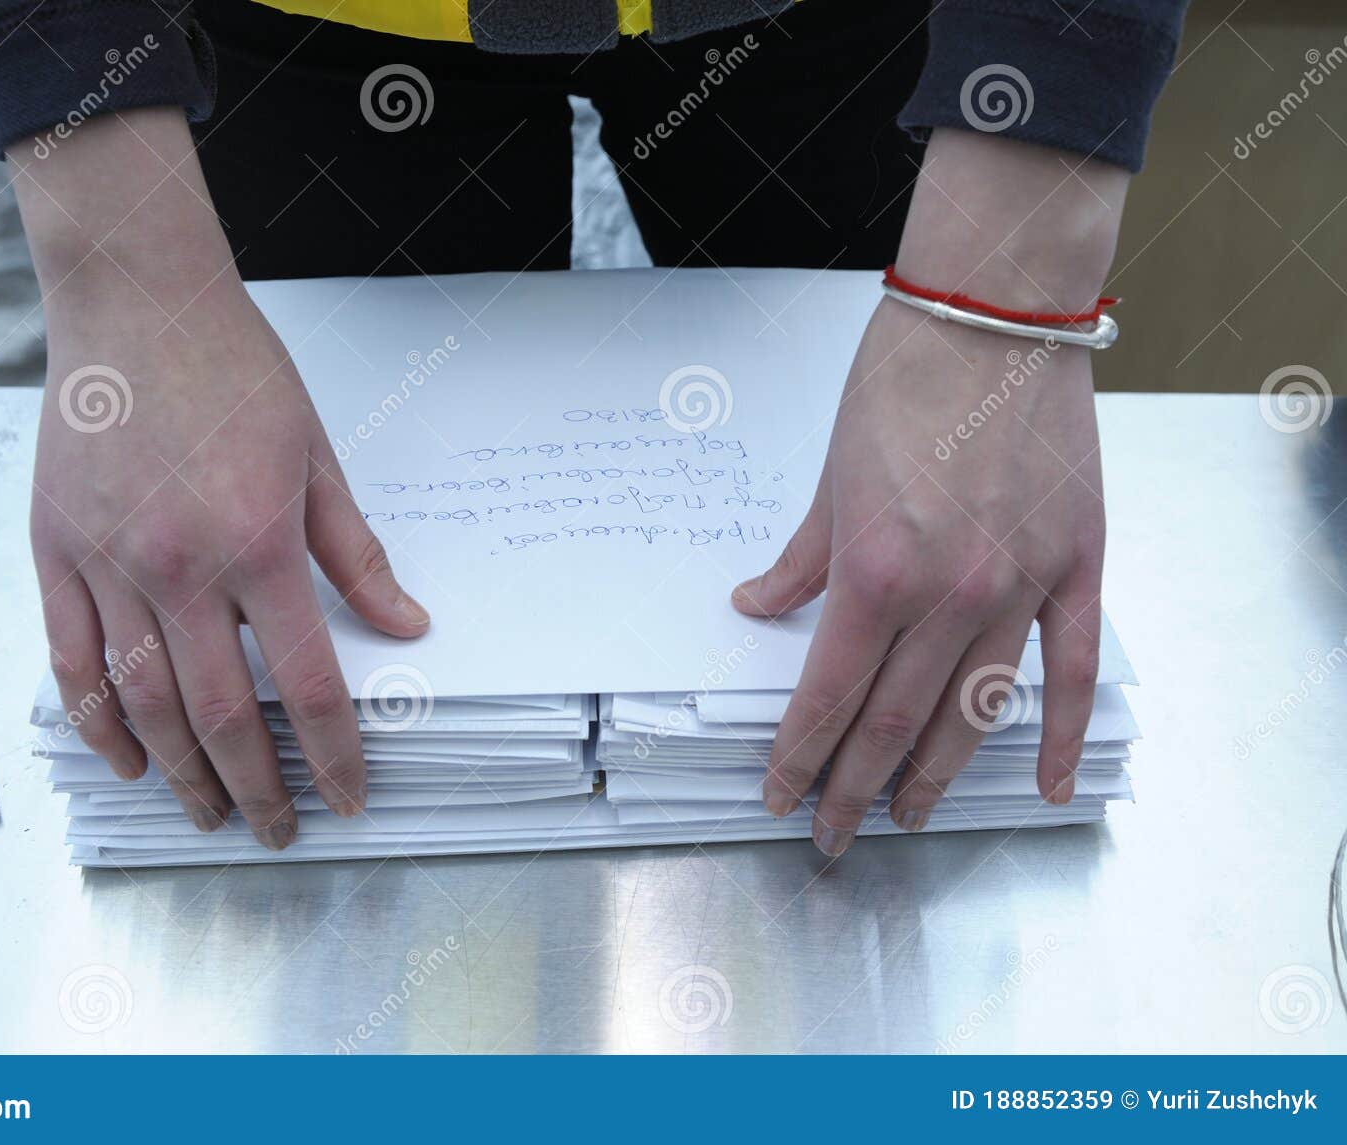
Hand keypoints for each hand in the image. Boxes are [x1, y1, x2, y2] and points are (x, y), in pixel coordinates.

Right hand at [14, 110, 428, 848]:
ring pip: (142, 700)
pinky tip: (126, 760)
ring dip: (178, 772)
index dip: (330, 755)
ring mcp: (108, 563)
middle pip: (219, 713)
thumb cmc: (234, 370)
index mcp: (257, 544)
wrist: (137, 303)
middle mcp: (179, 567)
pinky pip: (70, 659)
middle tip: (274, 830)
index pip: (306, 684)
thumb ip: (357, 554)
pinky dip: (97, 720)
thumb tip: (405, 626)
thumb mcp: (317, 458)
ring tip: (207, 812)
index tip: (346, 797)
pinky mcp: (57, 551)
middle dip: (254, 786)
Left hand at [732, 128, 1126, 855]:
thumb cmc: (900, 385)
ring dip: (938, 775)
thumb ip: (800, 561)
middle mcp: (949, 595)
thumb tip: (758, 608)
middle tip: (833, 834)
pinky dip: (1059, 732)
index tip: (781, 796)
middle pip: (894, 722)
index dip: (800, 757)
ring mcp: (1019, 586)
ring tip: (910, 817)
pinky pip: (1072, 669)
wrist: (992, 316)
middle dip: (856, 789)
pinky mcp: (1075, 566)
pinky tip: (1044, 784)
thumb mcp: (830, 479)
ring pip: (974, 712)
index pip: (828, 697)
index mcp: (875, 574)